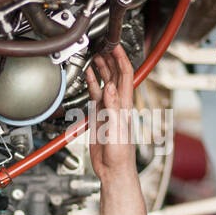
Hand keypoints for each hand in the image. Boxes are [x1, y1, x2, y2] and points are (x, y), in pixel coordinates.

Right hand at [83, 47, 136, 181]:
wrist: (113, 169)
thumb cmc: (119, 155)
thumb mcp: (116, 129)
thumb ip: (113, 108)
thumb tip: (111, 87)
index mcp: (124, 105)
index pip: (126, 75)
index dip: (121, 59)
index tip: (115, 45)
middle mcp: (118, 104)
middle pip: (116, 74)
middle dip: (111, 58)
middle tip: (103, 44)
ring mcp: (108, 108)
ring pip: (106, 81)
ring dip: (102, 67)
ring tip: (96, 54)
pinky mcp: (99, 115)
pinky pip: (96, 94)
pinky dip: (93, 82)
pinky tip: (90, 74)